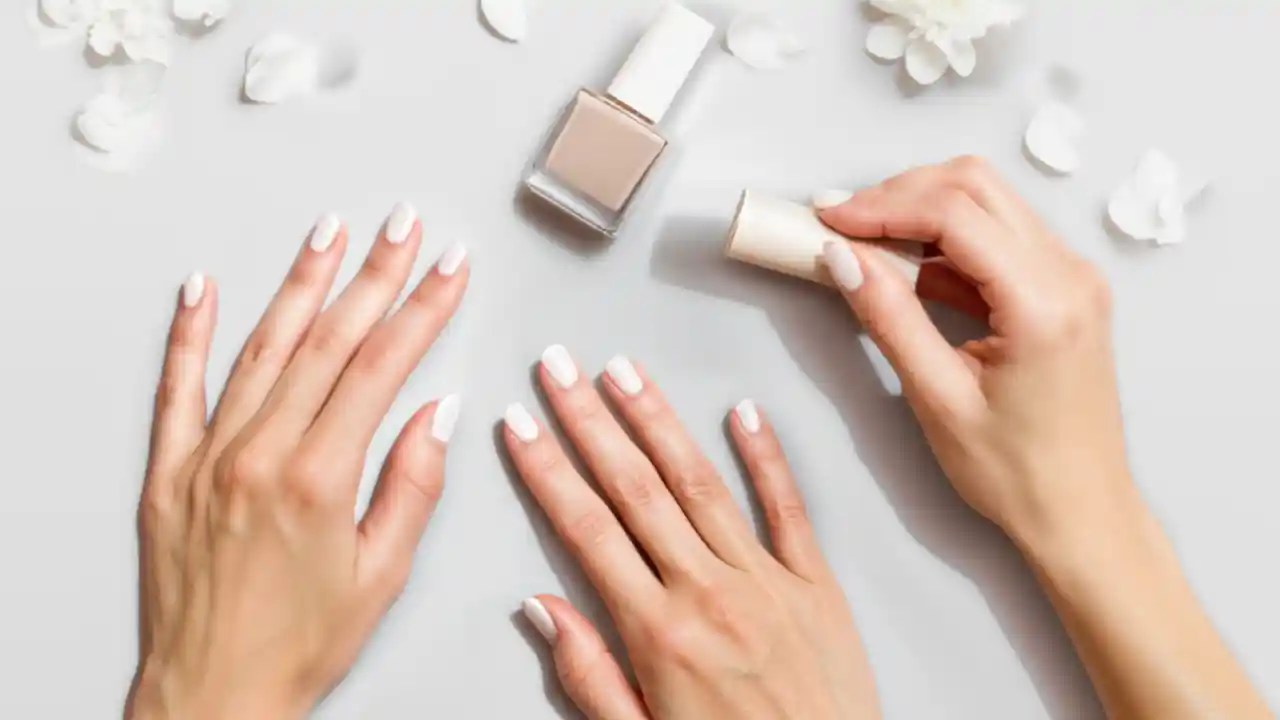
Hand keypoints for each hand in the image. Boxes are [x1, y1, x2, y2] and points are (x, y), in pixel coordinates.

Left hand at [127, 206, 468, 719]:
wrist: (211, 696)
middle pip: (328, 343)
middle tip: (403, 228)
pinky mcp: (168, 471)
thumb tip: (436, 411)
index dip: (421, 310)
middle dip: (374, 276)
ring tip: (330, 234)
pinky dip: (189, 332)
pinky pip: (177, 387)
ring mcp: (206, 457)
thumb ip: (411, 486)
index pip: (381, 368)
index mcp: (317, 480)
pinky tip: (204, 287)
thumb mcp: (381, 576)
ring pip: (261, 349)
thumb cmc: (297, 646)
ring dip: (300, 285)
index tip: (448, 270)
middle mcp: (258, 456)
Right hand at [504, 348, 878, 719]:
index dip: (547, 470)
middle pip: (636, 488)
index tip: (520, 423)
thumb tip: (538, 606)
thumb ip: (589, 672)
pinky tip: (743, 412)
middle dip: (590, 421)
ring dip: (657, 421)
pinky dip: (766, 457)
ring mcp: (768, 583)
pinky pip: (789, 510)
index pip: (587, 530)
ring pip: (701, 483)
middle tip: (559, 366)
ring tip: (623, 370)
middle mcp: (709, 593)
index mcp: (659, 633)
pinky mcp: (818, 587)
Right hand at [816, 158, 1271, 718]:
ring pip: (989, 202)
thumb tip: (842, 257)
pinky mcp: (1063, 288)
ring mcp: (1073, 277)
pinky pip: (1000, 237)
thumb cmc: (1016, 474)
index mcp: (1045, 303)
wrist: (1081, 512)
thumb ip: (889, 317)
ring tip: (865, 243)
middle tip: (841, 224)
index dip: (882, 208)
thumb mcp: (938, 398)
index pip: (955, 214)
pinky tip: (906, 268)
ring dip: (923, 210)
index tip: (828, 221)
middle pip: (976, 186)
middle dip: (900, 193)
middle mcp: (1071, 275)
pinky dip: (948, 240)